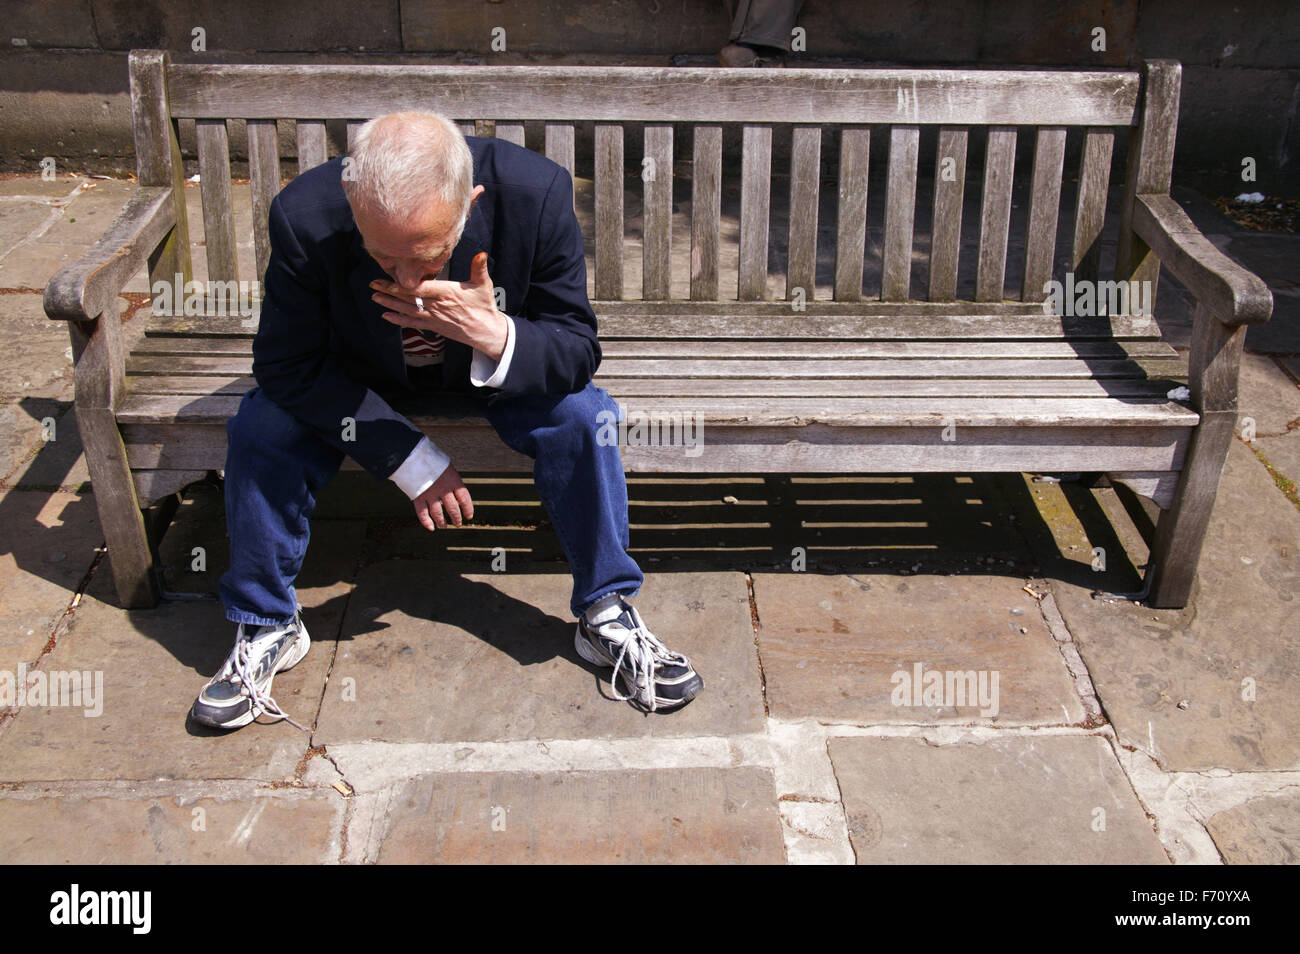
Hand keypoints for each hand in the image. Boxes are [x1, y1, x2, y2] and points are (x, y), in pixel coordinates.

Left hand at [370, 252, 507, 360]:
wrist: (486, 331)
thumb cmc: (484, 306)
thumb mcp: (483, 285)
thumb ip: (479, 268)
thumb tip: (481, 254)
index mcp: (447, 293)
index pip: (421, 290)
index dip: (404, 287)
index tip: (389, 283)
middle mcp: (437, 306)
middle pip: (409, 298)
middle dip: (390, 291)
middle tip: (373, 284)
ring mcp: (434, 317)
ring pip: (407, 310)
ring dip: (390, 304)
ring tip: (375, 297)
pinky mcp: (434, 326)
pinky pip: (413, 323)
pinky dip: (399, 320)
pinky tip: (386, 316)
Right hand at [412, 464, 473, 530]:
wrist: (412, 454)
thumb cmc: (430, 459)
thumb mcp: (446, 466)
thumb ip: (451, 480)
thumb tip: (456, 493)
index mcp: (453, 480)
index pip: (464, 498)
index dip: (468, 509)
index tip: (469, 516)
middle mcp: (443, 489)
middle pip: (452, 509)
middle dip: (456, 518)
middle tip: (457, 524)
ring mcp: (430, 494)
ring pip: (438, 513)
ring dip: (442, 522)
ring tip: (444, 526)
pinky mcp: (417, 496)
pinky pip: (422, 513)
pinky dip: (426, 522)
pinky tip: (431, 528)